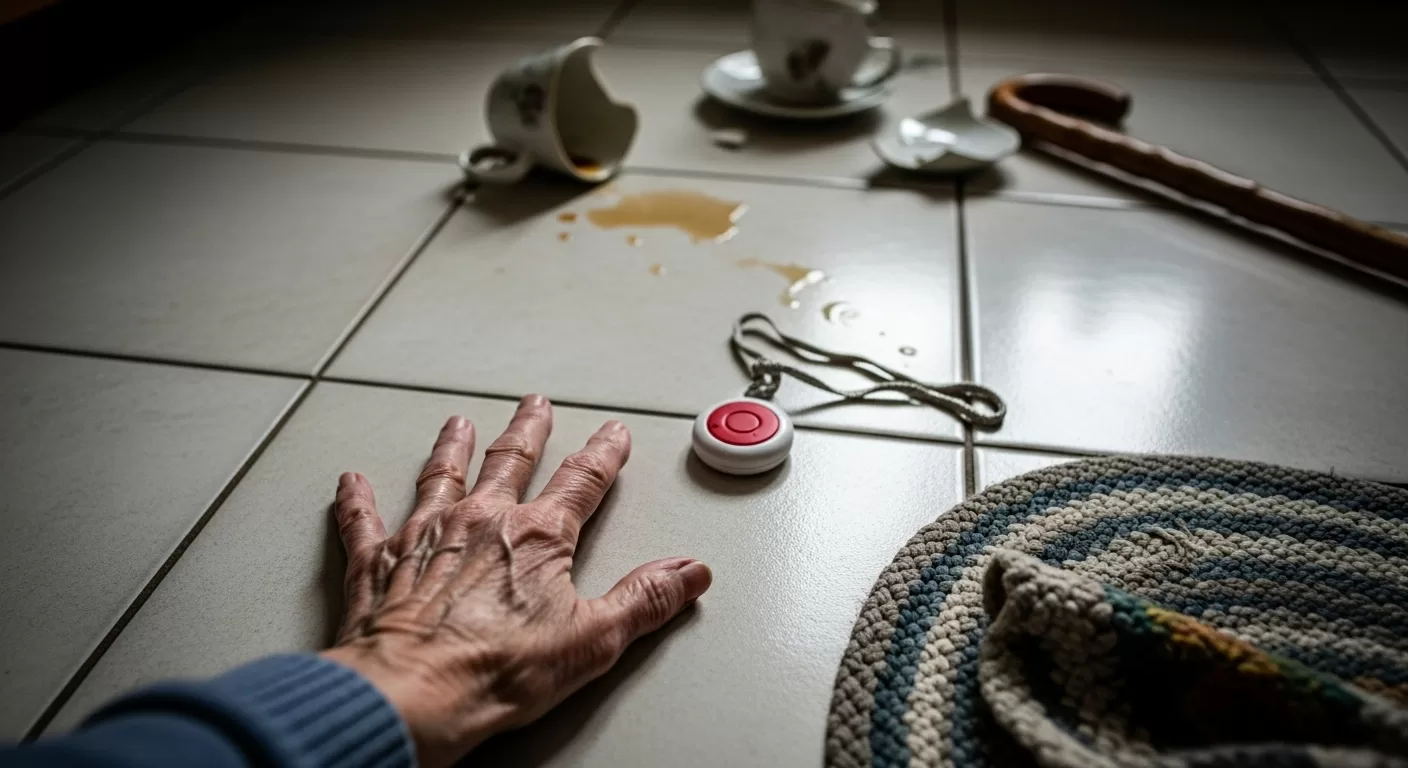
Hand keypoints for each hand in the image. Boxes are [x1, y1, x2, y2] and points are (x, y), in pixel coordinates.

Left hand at [320, 395, 711, 767]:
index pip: (581, 482)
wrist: (411, 694)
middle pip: (510, 460)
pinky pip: (363, 522)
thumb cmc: (493, 672)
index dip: (602, 455)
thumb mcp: (592, 641)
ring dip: (452, 448)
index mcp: (536, 537)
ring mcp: (424, 537)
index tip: (612, 434)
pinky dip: (357, 501)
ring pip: (440, 475)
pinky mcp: (377, 565)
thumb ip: (643, 600)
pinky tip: (352, 482)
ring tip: (458, 424)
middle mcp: (479, 521)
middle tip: (535, 405)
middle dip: (528, 430)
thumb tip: (687, 573)